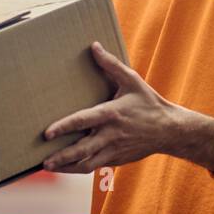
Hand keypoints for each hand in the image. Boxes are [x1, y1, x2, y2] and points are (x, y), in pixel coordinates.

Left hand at [41, 42, 213, 174]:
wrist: (169, 130)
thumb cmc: (148, 103)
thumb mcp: (132, 80)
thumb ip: (111, 64)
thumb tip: (94, 46)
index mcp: (111, 114)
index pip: (83, 121)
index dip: (64, 127)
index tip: (47, 133)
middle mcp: (111, 135)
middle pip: (82, 150)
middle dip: (62, 157)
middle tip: (44, 161)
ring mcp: (114, 150)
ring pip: (87, 164)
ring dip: (67, 167)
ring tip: (50, 166)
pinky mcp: (117, 160)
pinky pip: (95, 166)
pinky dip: (80, 167)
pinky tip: (67, 167)